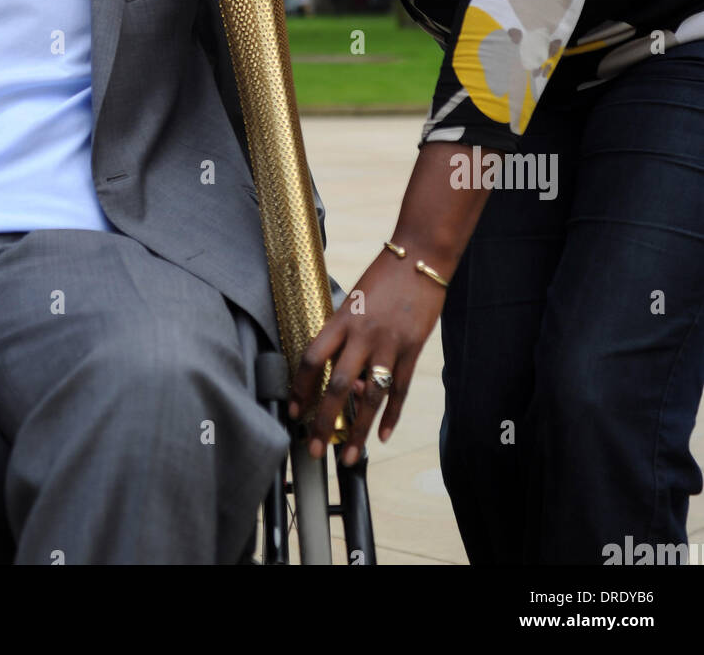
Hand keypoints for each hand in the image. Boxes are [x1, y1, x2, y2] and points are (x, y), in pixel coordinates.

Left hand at [288, 247, 447, 464]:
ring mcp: (390, 344)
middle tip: (315, 448)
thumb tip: (345, 377)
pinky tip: (382, 435)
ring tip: (350, 456)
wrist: (420, 257)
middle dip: (324, 421)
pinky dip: (391, 416)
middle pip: (338, 386)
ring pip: (370, 396)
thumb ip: (346, 335)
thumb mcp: (354, 300)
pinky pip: (399, 390)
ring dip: (359, 430)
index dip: (300, 388)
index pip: (313, 359)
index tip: (293, 409)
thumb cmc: (383, 276)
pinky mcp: (412, 349)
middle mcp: (363, 334)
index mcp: (342, 318)